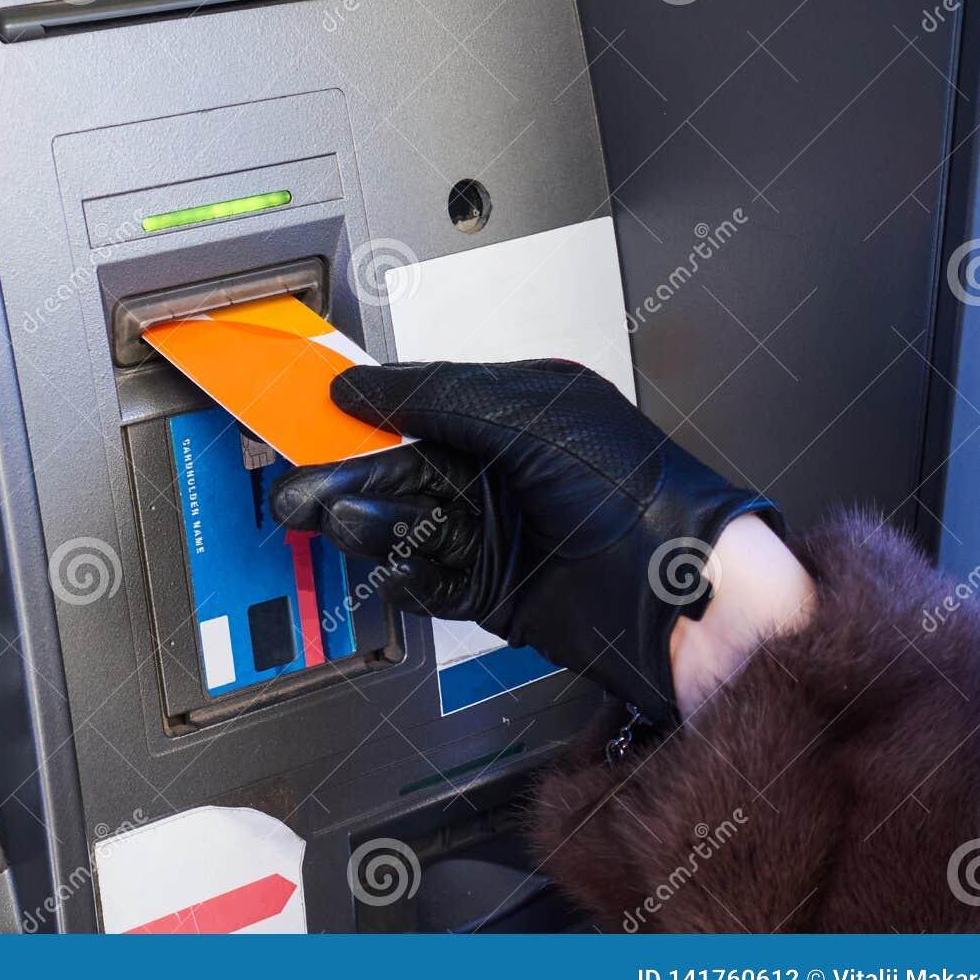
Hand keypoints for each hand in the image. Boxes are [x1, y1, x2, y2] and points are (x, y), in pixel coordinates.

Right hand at [268, 360, 782, 722]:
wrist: (679, 593)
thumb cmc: (634, 491)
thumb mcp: (529, 417)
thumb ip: (440, 396)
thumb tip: (364, 385)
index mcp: (517, 411)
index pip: (419, 401)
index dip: (364, 408)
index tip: (310, 411)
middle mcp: (505, 468)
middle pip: (402, 467)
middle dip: (350, 476)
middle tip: (300, 486)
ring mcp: (499, 530)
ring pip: (409, 523)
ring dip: (375, 522)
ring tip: (344, 519)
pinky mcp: (495, 589)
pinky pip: (430, 578)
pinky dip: (407, 572)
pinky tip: (395, 562)